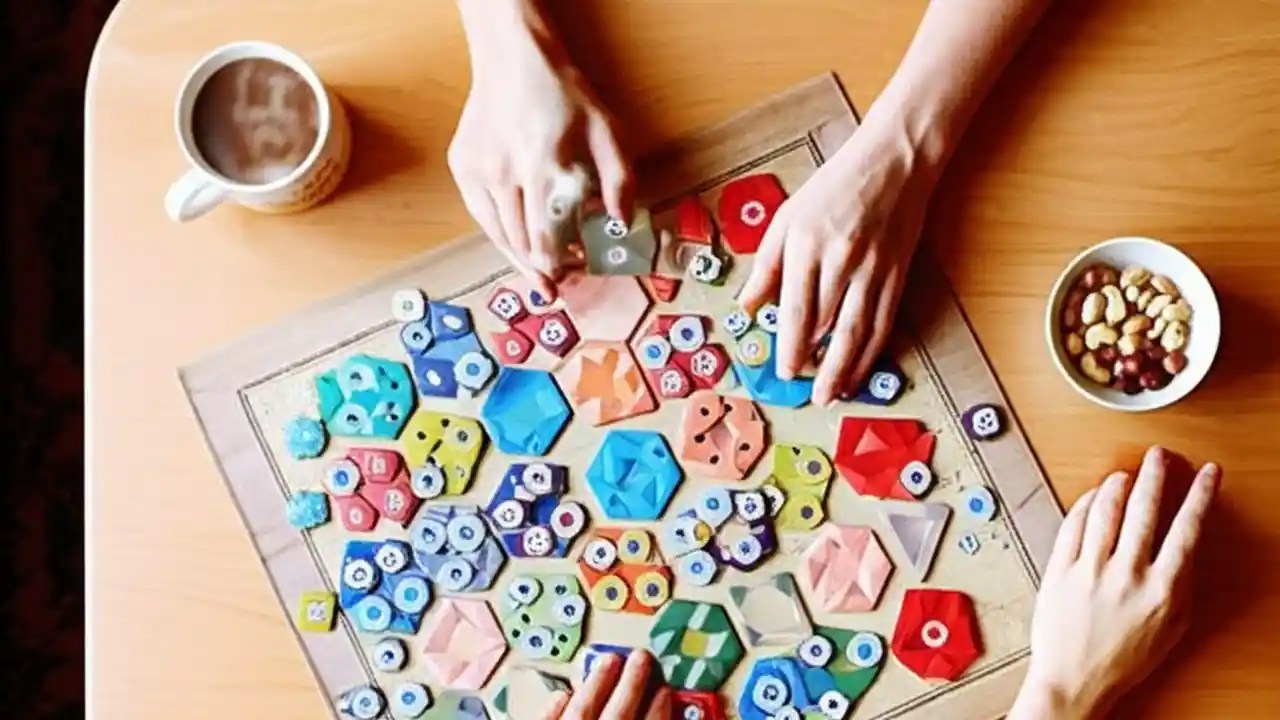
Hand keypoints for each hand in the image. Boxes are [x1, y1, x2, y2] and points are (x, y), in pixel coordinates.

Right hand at [450, 0, 632, 298]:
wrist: (514, 59)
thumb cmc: (564, 95)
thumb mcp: (607, 132)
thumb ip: (620, 180)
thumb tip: (621, 223)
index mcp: (545, 165)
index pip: (547, 237)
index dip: (561, 263)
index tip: (574, 273)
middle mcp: (507, 172)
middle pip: (523, 242)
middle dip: (543, 266)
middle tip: (558, 283)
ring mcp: (480, 171)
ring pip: (500, 234)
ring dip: (521, 257)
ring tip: (539, 275)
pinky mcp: (463, 167)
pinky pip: (482, 216)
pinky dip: (500, 235)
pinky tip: (515, 246)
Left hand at [544, 651, 670, 719]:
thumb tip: (670, 716)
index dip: (658, 709)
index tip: (665, 691)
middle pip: (617, 715)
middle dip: (631, 684)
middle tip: (641, 658)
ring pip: (581, 712)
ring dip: (597, 684)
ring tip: (608, 659)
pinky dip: (554, 710)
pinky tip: (561, 695)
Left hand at [737, 118, 936, 404]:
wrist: (894, 163)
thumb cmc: (832, 188)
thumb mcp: (787, 217)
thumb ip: (766, 265)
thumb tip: (747, 306)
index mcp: (806, 246)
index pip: (796, 308)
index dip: (790, 345)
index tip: (785, 371)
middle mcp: (841, 261)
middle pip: (826, 325)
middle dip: (815, 363)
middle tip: (806, 392)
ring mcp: (873, 270)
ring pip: (858, 332)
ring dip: (844, 369)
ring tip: (831, 395)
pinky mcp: (897, 275)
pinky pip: (883, 323)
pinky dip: (872, 353)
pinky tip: (860, 372)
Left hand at [1009, 447, 1219, 719]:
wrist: (1074, 680)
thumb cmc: (1123, 657)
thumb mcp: (1170, 626)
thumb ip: (1179, 582)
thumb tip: (1183, 542)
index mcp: (1161, 591)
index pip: (1186, 529)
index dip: (1200, 496)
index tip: (1208, 474)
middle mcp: (1126, 576)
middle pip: (1144, 509)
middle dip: (1156, 475)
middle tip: (1161, 455)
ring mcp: (1089, 571)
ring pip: (1105, 510)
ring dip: (1118, 484)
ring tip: (1127, 473)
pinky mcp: (1058, 570)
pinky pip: (1072, 525)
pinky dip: (1084, 504)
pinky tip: (1093, 497)